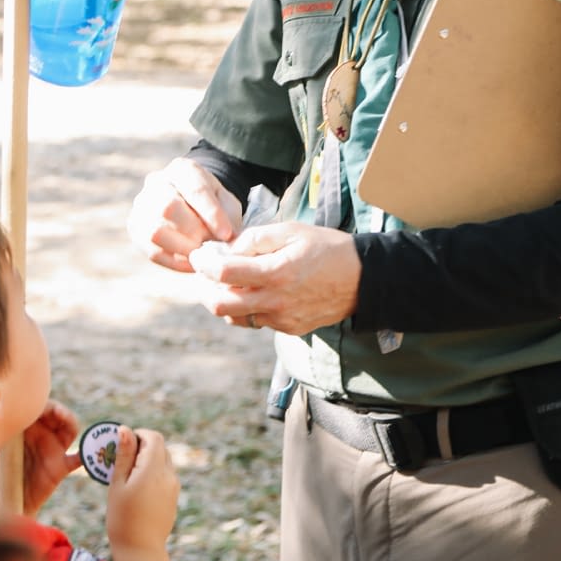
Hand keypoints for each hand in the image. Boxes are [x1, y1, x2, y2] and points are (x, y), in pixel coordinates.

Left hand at [21, 399, 81, 514]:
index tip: (33, 404)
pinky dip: (88, 453)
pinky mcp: (60, 467)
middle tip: (50, 409)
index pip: (36, 407)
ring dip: (69, 419)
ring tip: (62, 416)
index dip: (38, 403)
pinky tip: (88, 449)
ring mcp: (53, 449)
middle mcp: (41, 433)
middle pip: (56, 413)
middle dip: (54, 407)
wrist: (3, 500)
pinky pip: (79, 458)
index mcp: (25, 425)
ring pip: (69, 428)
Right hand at [104, 427, 178, 560]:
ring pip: (164, 461)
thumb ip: (124, 454)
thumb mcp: (118, 483)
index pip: (154, 437)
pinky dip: (154, 473)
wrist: (140, 550)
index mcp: (154, 470)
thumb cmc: (123, 517)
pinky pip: (166, 475)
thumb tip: (125, 428)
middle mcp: (169, 476)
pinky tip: (138, 489)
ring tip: (129, 475)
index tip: (123, 444)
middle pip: (161, 447)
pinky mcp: (174, 497)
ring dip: (149, 459)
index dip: (139, 434)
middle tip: (123, 459)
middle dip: (143, 446)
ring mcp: (174, 487)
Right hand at [127, 156, 245, 272]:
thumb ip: (227, 216)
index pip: (194, 189)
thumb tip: (225, 240)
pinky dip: (175, 262)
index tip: (226, 234)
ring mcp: (142, 205)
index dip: (211, 214)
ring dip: (182, 248)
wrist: (191, 207)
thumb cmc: (212, 205)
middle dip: (194, 231)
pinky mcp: (136, 228)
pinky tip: (191, 263)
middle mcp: (156, 182)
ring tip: (201, 254)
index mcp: (182, 169)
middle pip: (168, 207)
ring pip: (155, 231)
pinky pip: (152, 251)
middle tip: (211, 245)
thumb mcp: (227, 202)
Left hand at [198, 221, 360, 334]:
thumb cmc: (325, 248)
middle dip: (206, 288)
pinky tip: (255, 291)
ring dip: (225, 300)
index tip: (198, 256)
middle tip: (207, 274)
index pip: (224, 274)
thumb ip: (255, 239)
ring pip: (236, 316)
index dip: (204, 264)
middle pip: (221, 305)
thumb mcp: (290, 231)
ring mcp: (283, 319)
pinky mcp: (289, 329)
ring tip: (230, 282)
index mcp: (277, 272)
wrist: (362, 279)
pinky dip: (247, 308)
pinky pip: (256, 321)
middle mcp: (277, 301)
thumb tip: (226, 250)